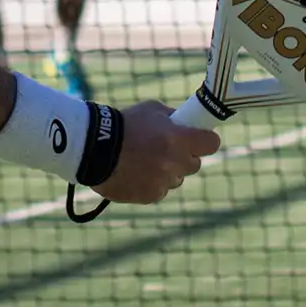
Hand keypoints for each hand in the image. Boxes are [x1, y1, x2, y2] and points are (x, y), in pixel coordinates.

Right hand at [92, 101, 221, 204]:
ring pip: (176, 179)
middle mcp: (175, 162)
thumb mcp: (151, 110)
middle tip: (167, 149)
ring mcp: (163, 182)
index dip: (205, 140)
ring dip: (167, 172)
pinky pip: (159, 191)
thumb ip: (173, 117)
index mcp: (179, 139)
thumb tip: (187, 122)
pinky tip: (135, 173)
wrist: (94, 147)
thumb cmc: (124, 124)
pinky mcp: (150, 196)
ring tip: (145, 161)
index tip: (199, 139)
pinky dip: (151, 184)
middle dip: (184, 157)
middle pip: (194, 164)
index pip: (211, 143)